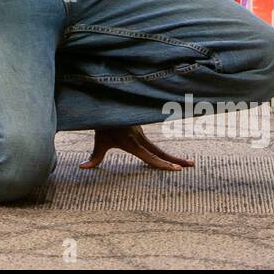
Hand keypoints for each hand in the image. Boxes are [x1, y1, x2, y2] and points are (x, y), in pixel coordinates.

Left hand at [79, 125, 194, 170]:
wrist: (107, 104)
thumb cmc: (103, 124)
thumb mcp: (99, 141)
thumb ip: (94, 157)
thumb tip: (82, 168)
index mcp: (133, 144)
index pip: (151, 157)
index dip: (164, 165)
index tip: (177, 170)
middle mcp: (141, 139)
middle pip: (162, 152)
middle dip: (176, 160)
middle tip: (191, 165)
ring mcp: (143, 134)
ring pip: (159, 148)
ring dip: (173, 156)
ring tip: (188, 163)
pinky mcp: (142, 131)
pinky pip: (154, 144)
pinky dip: (163, 152)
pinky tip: (171, 158)